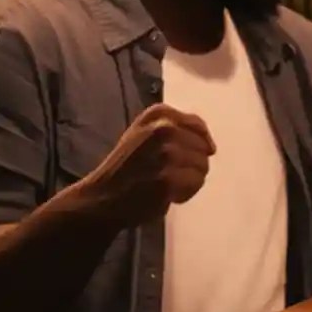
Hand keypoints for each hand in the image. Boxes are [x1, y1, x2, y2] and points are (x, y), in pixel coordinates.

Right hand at [78, 103, 214, 224]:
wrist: (101, 197)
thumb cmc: (125, 167)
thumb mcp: (144, 134)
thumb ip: (174, 130)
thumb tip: (210, 145)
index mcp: (157, 115)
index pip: (197, 125)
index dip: (201, 142)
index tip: (190, 155)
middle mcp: (163, 128)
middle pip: (203, 148)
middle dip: (192, 164)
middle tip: (169, 175)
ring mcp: (166, 153)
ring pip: (203, 166)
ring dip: (189, 180)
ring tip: (166, 184)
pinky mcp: (168, 178)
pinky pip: (196, 183)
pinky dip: (185, 193)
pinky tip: (166, 195)